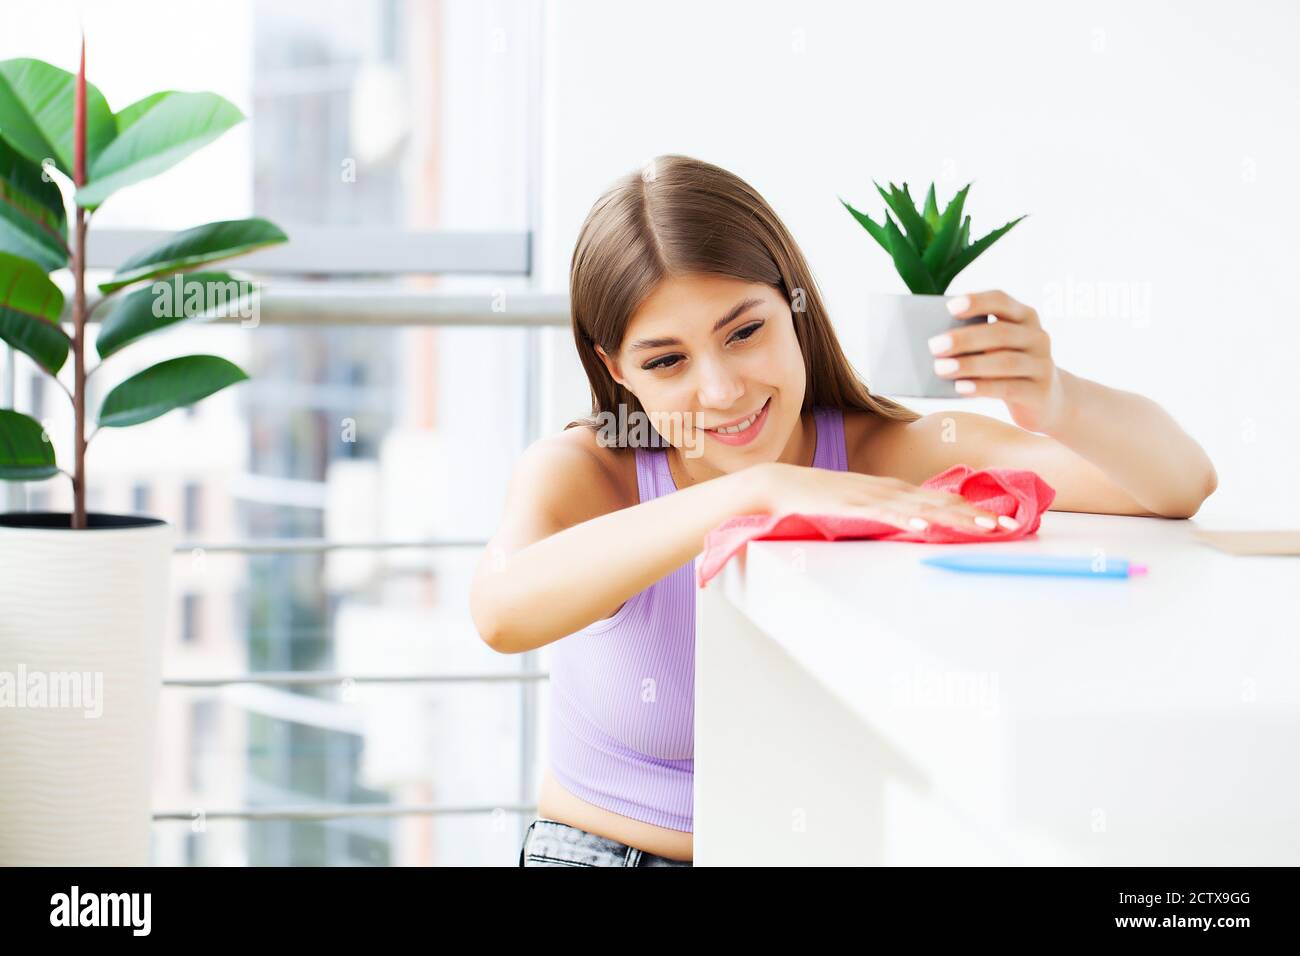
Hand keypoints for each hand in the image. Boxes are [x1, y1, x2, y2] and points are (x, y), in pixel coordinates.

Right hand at [754, 461, 1018, 533]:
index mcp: (893, 491)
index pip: (942, 498)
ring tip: (983, 527)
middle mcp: (888, 490)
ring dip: (954, 517)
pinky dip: (905, 518)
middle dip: (978, 515)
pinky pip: (883, 514)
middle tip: (1011, 527)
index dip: (974, 509)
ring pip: (921, 507)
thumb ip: (886, 515)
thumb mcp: (861, 507)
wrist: (778, 486)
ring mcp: (871, 497)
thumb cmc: (819, 500)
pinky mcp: (850, 506)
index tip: (1004, 521)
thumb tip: (915, 530)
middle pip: (941, 501)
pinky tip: (924, 525)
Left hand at [929, 289, 1071, 434]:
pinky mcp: (1040, 391)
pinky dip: (982, 387)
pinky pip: (1008, 387)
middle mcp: (1037, 337)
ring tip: (940, 368)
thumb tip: (935, 342)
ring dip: (969, 364)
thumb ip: (975, 340)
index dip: (977, 302)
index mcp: (1025, 317)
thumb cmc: (1007, 368)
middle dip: (965, 339)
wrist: (1045, 400)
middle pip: (1000, 333)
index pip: (1001, 301)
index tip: (950, 307)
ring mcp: (1042, 364)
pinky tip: (960, 388)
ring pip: (1004, 361)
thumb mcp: (996, 348)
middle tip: (934, 346)